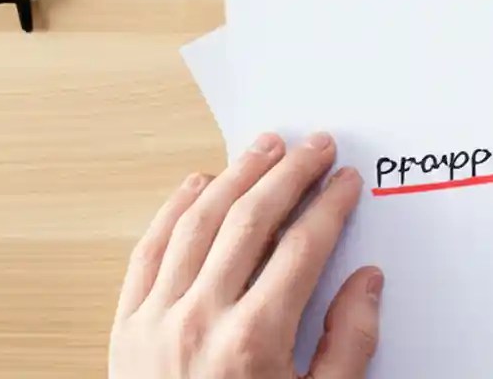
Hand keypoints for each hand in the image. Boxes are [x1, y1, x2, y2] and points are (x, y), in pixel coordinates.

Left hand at [109, 132, 382, 378]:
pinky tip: (195, 184)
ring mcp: (156, 321)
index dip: (330, 206)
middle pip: (251, 220)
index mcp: (254, 342)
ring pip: (198, 222)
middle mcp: (201, 321)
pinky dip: (173, 210)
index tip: (347, 182)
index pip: (303, 247)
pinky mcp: (125, 329)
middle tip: (316, 145)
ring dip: (235, 175)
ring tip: (265, 147)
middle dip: (290, 173)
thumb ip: (348, 346)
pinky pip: (148, 251)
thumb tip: (367, 282)